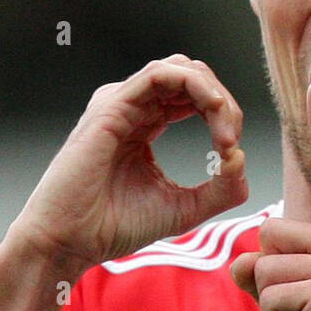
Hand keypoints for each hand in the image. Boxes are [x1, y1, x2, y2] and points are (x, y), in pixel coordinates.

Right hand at [9, 54, 247, 277]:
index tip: (233, 156)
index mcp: (145, 124)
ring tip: (226, 131)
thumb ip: (220, 188)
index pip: (196, 99)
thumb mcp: (184, 208)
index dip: (225, 118)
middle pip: (193, 78)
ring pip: (180, 69)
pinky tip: (214, 113)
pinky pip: (161, 74)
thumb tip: (241, 157)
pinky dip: (196, 87)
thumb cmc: (113, 227)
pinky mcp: (112, 105)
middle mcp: (132, 107)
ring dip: (214, 95)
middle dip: (225, 104)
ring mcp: (120, 102)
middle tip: (232, 142)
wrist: (69, 241)